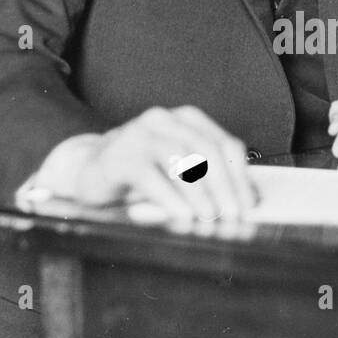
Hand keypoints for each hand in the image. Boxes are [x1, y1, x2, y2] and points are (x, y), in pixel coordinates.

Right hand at [61, 106, 255, 221]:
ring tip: (208, 217)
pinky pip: (149, 175)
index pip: (225, 145)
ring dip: (199, 192)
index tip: (250, 206)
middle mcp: (165, 120)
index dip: (241, 177)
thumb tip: (239, 207)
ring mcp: (139, 134)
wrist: (88, 172)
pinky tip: (181, 214)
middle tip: (232, 216)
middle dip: (224, 187)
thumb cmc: (140, 175)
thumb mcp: (177, 174)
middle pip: (206, 151)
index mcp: (187, 120)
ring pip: (179, 160)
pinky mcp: (118, 155)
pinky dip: (169, 197)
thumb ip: (205, 181)